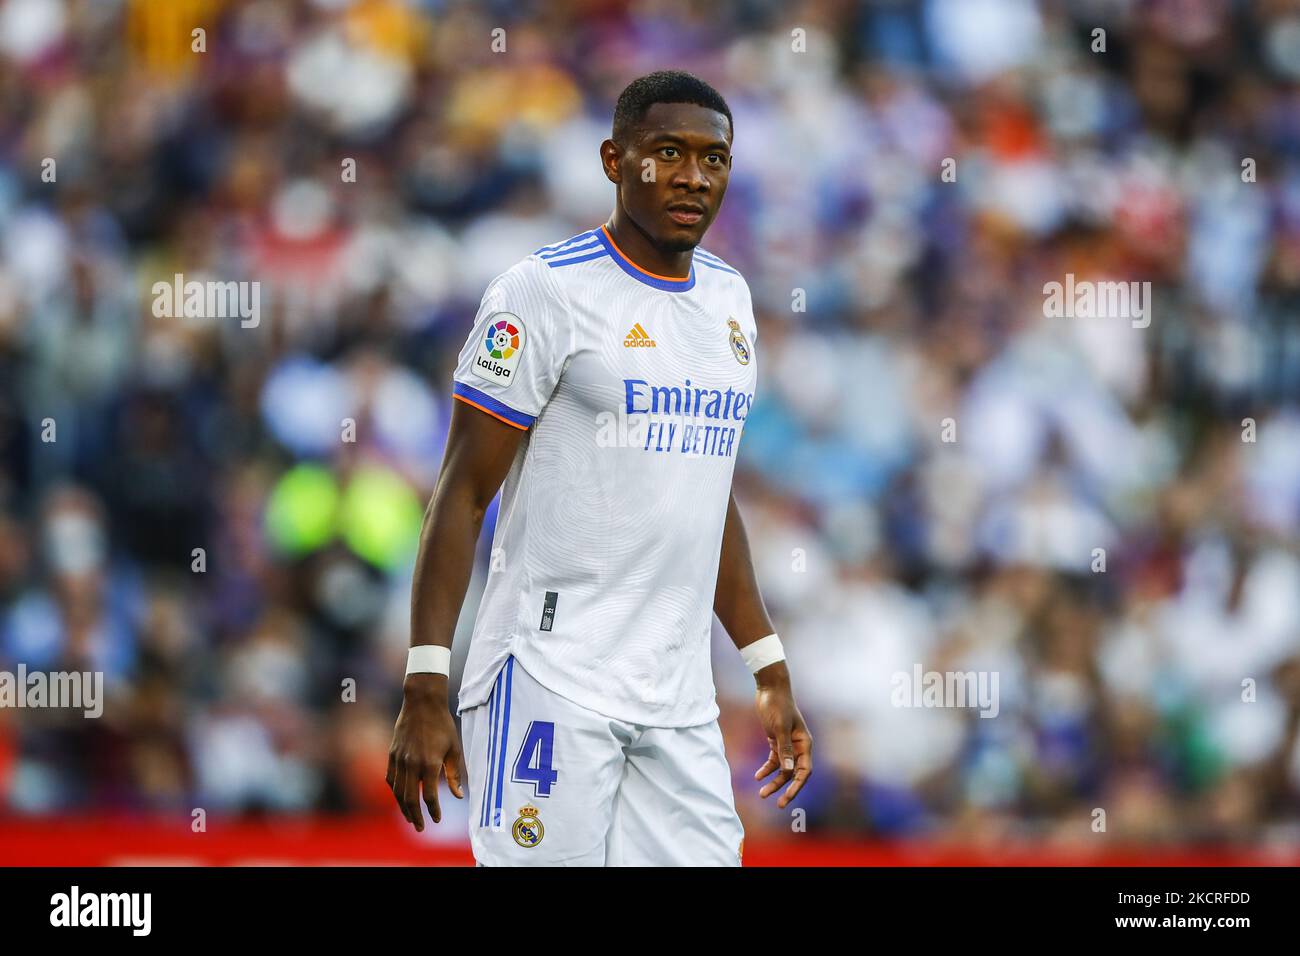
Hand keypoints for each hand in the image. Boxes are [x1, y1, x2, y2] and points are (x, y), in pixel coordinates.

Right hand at [386, 674, 464, 830]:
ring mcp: (399, 760)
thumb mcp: (454, 748)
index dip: (434, 811)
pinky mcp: (392, 754)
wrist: (422, 703)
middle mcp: (412, 764)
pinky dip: (395, 792)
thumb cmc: (442, 725)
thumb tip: (457, 796)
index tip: (438, 819)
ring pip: (397, 792)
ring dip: (403, 808)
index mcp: (430, 763)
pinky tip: (401, 798)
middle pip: (410, 799)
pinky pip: (391, 779)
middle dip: (415, 816)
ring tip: (410, 818)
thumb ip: (454, 774)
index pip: (430, 796)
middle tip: (420, 828)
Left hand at [752, 664, 811, 807]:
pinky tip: (757, 777)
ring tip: (762, 793)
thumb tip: (788, 770)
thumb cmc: (778, 705)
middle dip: (786, 789)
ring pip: (783, 769)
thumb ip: (784, 749)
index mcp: (805, 744)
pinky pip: (774, 760)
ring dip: (774, 781)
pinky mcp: (776, 741)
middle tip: (778, 804)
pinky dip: (767, 769)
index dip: (797, 786)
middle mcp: (799, 746)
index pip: (804, 771)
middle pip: (794, 773)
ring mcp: (788, 744)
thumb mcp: (779, 727)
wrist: (770, 689)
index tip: (787, 798)